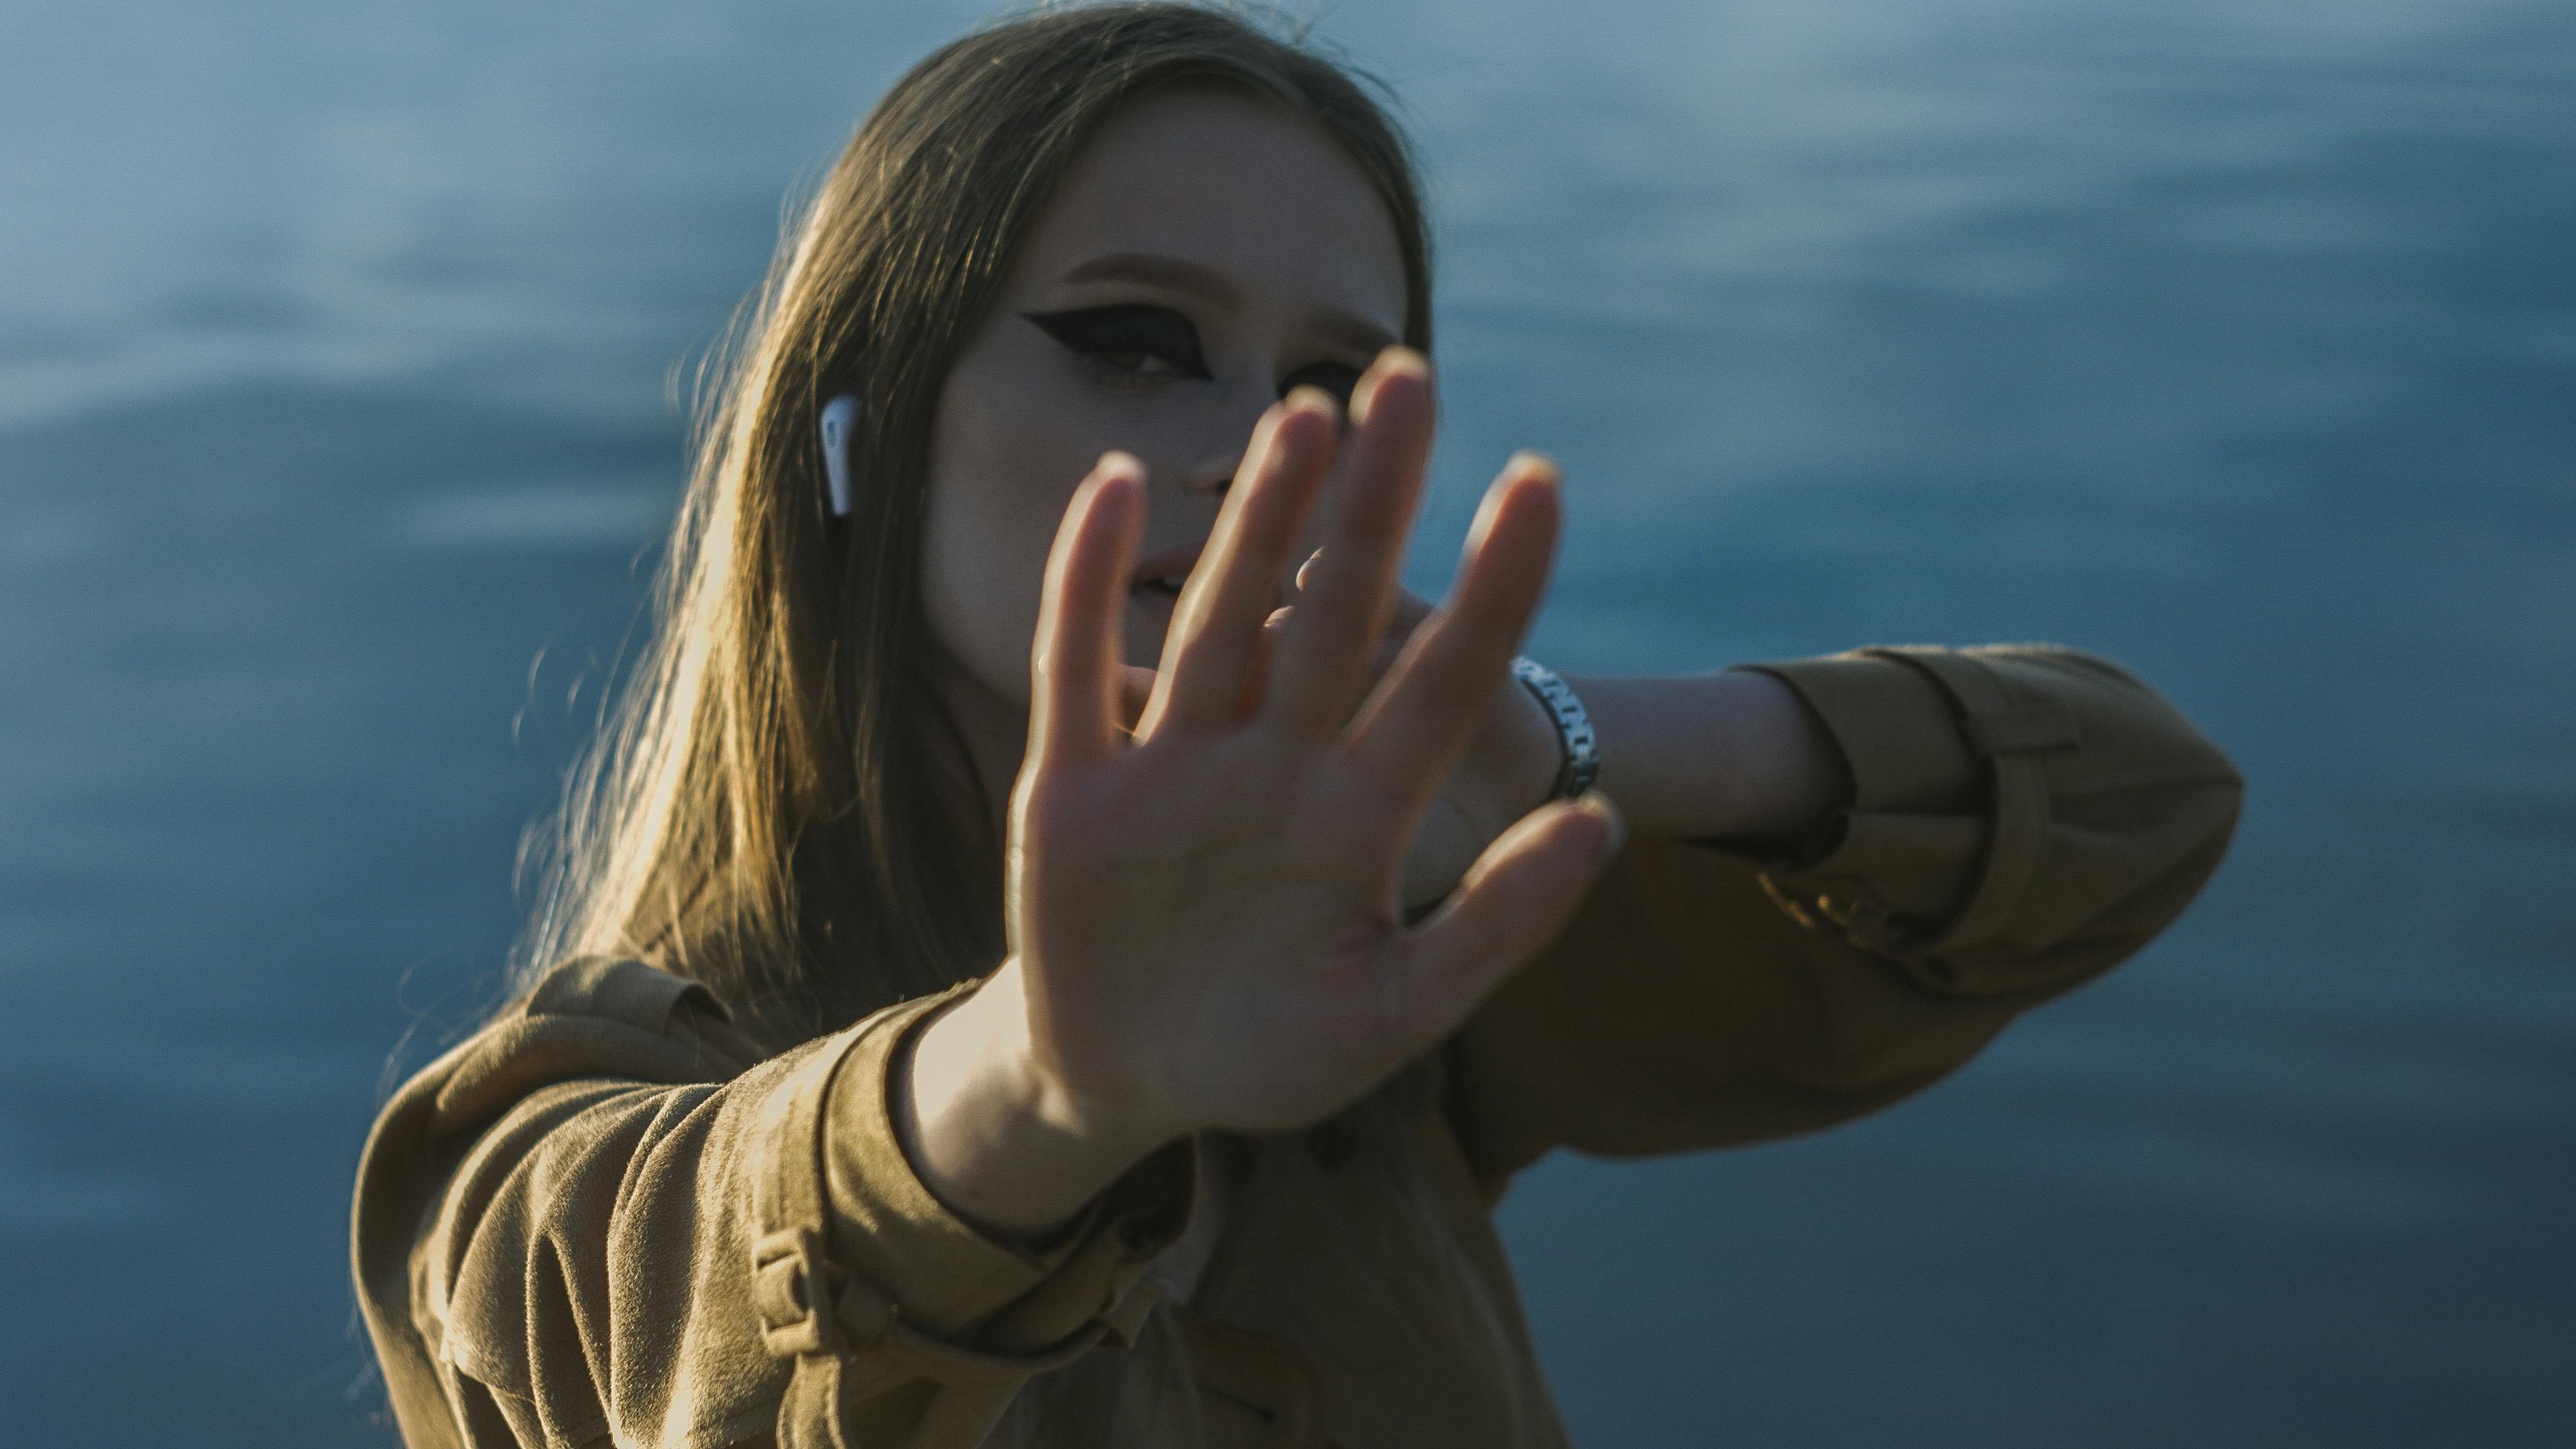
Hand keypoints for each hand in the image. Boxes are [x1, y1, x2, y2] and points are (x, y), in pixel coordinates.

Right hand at [995, 350, 1621, 1163]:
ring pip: (1221, 617)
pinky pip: (1078, 667)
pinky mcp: (1074, 788)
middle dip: (1374, 503)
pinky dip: (1088, 581)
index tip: (1539, 480)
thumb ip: (1499, 923)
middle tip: (1413, 379)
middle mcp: (1274, 765)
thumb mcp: (1396, 1013)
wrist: (1129, 1089)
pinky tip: (1115, 485)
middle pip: (1333, 611)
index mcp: (1358, 815)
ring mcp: (1174, 768)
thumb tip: (1607, 819)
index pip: (1441, 678)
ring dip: (1259, 520)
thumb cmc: (1273, 1053)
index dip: (1493, 588)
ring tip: (1307, 415)